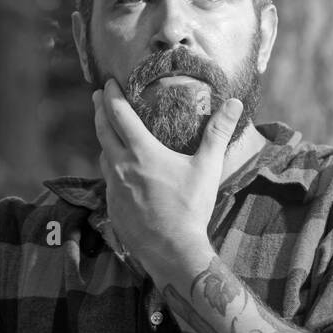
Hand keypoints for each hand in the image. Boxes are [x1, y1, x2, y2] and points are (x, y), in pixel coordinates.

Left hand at [92, 78, 241, 272]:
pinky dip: (112, 170)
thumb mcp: (207, 167)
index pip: (119, 114)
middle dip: (99, 110)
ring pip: (103, 157)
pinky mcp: (111, 206)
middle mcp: (121, 167)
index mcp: (141, 152)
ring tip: (110, 134)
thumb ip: (217, 133)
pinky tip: (121, 173)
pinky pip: (108, 181)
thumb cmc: (190, 208)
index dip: (111, 96)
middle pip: (102, 131)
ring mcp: (113, 188)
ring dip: (105, 141)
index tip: (108, 82)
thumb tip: (235, 104)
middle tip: (97, 97)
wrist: (172, 250)